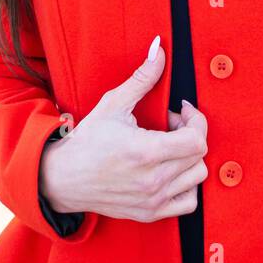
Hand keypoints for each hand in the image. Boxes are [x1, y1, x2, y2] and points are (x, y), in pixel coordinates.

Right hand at [39, 36, 208, 222]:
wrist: (62, 178)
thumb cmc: (88, 139)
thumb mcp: (114, 103)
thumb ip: (142, 78)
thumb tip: (159, 49)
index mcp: (146, 152)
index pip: (197, 139)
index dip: (195, 120)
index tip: (180, 110)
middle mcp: (153, 180)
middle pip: (199, 156)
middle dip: (190, 134)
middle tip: (170, 125)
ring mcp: (153, 200)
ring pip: (197, 178)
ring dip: (190, 158)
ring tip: (169, 146)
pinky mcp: (150, 213)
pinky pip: (189, 203)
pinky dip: (187, 185)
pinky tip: (171, 171)